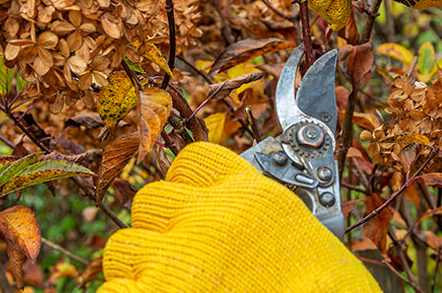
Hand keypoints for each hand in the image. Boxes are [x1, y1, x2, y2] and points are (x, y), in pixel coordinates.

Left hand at [99, 142, 378, 292]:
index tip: (191, 208)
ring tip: (168, 288)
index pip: (191, 162)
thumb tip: (241, 224)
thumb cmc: (326, 291)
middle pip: (151, 202)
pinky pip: (114, 291)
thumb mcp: (306, 237)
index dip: (186, 187)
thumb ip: (260, 220)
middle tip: (180, 261)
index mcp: (248, 196)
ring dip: (141, 269)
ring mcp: (175, 258)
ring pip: (125, 246)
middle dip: (160, 231)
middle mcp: (207, 217)